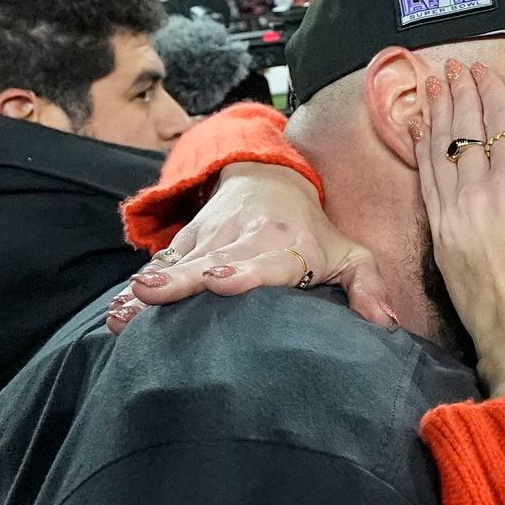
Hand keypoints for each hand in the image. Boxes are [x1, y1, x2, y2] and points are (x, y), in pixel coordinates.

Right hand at [105, 163, 395, 333]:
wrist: (268, 179)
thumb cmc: (313, 232)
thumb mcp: (349, 253)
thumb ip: (368, 287)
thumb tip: (388, 325)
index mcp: (283, 246)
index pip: (263, 261)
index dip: (242, 272)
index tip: (221, 282)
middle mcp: (240, 240)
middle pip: (208, 263)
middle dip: (182, 279)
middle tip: (154, 294)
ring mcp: (207, 242)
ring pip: (175, 265)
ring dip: (150, 288)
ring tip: (125, 311)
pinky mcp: (184, 246)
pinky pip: (158, 267)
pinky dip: (135, 289)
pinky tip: (116, 314)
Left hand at [416, 59, 504, 395]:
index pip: (499, 123)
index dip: (491, 93)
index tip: (484, 71)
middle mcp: (479, 191)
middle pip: (464, 129)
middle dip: (459, 94)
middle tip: (454, 68)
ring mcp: (454, 212)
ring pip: (439, 150)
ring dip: (436, 114)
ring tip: (432, 87)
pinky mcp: (439, 234)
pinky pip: (426, 181)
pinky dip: (421, 151)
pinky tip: (418, 131)